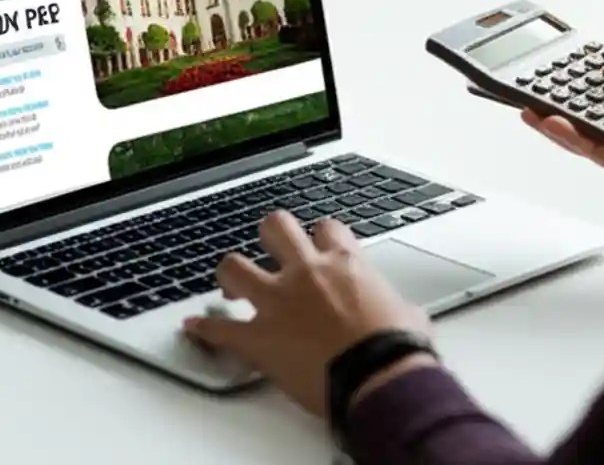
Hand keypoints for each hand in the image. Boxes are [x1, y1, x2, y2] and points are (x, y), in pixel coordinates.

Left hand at [183, 211, 435, 417]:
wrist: (380, 378)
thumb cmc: (398, 349)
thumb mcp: (409, 314)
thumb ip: (395, 304)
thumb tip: (404, 314)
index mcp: (345, 264)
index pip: (327, 228)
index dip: (321, 236)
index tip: (319, 246)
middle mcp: (307, 273)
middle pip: (276, 226)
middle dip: (271, 235)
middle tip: (271, 250)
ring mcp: (278, 302)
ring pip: (234, 266)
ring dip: (231, 274)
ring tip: (232, 286)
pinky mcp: (259, 338)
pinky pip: (220, 329)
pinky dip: (205, 329)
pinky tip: (194, 327)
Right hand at [524, 45, 603, 202]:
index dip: (589, 74)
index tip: (564, 62)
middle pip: (592, 109)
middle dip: (564, 95)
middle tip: (537, 81)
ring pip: (584, 132)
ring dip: (555, 117)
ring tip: (531, 100)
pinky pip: (592, 149)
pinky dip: (567, 136)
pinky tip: (550, 121)